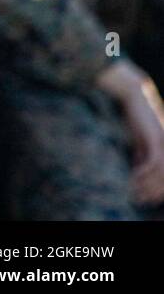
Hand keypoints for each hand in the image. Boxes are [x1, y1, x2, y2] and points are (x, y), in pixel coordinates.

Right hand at [122, 80, 163, 204]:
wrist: (134, 95)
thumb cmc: (135, 114)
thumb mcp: (138, 138)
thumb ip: (140, 152)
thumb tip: (137, 167)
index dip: (157, 190)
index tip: (142, 197)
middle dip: (153, 192)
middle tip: (138, 198)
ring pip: (161, 174)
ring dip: (147, 185)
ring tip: (133, 190)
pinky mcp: (156, 140)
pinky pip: (153, 163)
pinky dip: (143, 173)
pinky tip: (133, 176)